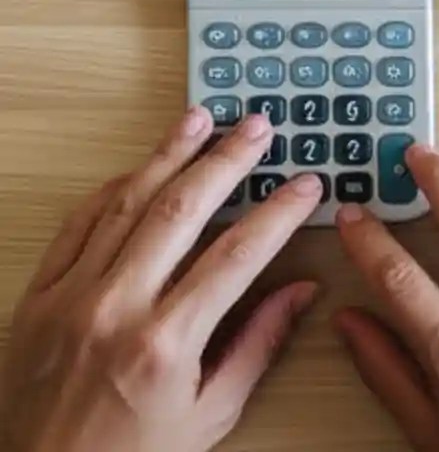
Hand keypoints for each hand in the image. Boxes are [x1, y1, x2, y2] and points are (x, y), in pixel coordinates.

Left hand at [0, 109, 321, 451]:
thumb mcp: (210, 414)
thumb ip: (257, 346)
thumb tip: (301, 292)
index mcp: (167, 344)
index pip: (237, 257)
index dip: (277, 214)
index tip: (306, 185)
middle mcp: (116, 310)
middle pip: (180, 212)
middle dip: (225, 161)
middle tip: (257, 128)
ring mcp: (71, 297)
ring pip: (126, 204)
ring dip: (168, 155)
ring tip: (201, 119)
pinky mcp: (39, 296)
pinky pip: (77, 225)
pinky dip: (111, 189)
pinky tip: (140, 166)